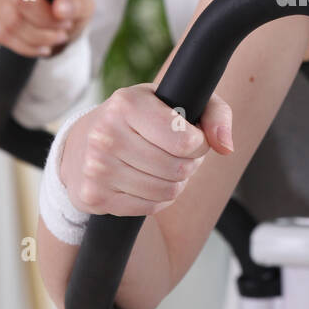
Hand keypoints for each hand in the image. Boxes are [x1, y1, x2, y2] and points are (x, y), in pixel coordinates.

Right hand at [0, 0, 94, 57]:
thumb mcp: (84, 5)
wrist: (56, 29)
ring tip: (57, 37)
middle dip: (45, 19)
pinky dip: (25, 46)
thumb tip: (61, 8)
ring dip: (38, 36)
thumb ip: (77, 4)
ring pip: (9, 20)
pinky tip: (41, 46)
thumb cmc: (69, 8)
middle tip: (65, 26)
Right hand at [60, 83, 234, 217]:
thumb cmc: (142, 118)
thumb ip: (215, 114)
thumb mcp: (177, 100)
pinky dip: (156, 198)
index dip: (200, 144)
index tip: (192, 137)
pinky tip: (144, 180)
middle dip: (188, 164)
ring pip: (166, 191)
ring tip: (161, 166)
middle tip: (176, 153)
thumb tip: (225, 147)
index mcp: (127, 103)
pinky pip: (149, 208)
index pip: (185, 140)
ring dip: (175, 183)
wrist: (83, 142)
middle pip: (178, 169)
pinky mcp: (93, 197)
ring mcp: (96, 168)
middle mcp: (106, 135)